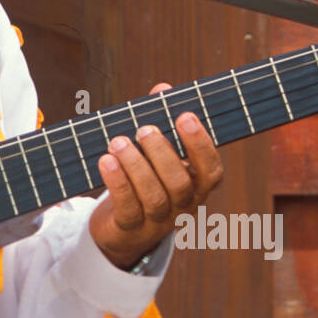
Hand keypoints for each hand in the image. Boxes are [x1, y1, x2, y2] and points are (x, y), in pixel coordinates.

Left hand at [89, 82, 224, 268]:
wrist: (125, 227)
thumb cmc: (146, 178)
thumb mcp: (156, 152)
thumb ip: (160, 120)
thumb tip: (162, 89)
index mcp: (197, 185)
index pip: (211, 170)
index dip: (201, 144)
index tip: (185, 116)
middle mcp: (183, 206)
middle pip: (180, 184)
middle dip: (162, 153)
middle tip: (144, 129)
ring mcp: (158, 221)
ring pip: (154, 197)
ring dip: (136, 167)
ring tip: (118, 142)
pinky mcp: (130, 228)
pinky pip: (127, 209)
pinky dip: (117, 184)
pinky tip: (106, 161)